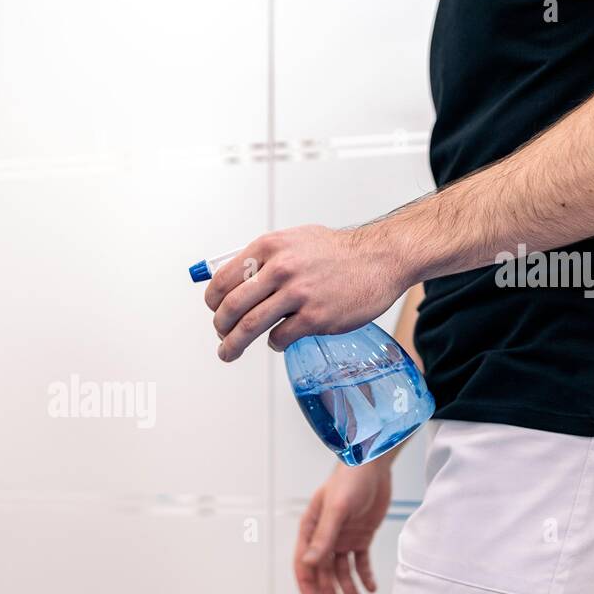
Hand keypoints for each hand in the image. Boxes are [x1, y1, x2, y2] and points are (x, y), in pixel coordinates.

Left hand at [204, 224, 410, 361]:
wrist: (379, 259)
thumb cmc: (336, 252)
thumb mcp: (294, 240)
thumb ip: (265, 258)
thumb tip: (234, 280)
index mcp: (270, 247)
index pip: (224, 278)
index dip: (214, 300)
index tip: (215, 310)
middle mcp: (281, 268)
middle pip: (232, 306)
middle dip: (220, 327)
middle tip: (221, 336)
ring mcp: (298, 294)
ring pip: (250, 326)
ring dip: (233, 345)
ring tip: (228, 353)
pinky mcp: (315, 317)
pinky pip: (279, 338)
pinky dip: (273, 343)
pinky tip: (278, 341)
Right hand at [294, 460, 391, 593]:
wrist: (373, 465)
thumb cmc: (349, 481)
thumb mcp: (336, 509)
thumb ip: (324, 536)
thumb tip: (310, 563)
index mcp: (311, 529)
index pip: (305, 562)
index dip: (308, 584)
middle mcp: (325, 536)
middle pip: (325, 571)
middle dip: (331, 593)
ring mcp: (343, 537)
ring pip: (343, 570)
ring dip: (350, 589)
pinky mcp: (361, 536)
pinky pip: (361, 562)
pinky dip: (365, 576)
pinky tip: (371, 588)